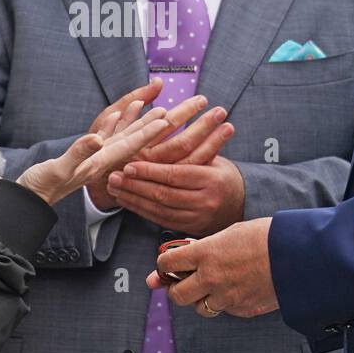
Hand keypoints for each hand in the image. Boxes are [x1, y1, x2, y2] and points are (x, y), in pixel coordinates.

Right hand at [16, 103, 170, 206]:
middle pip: (130, 141)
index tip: (164, 120)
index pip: (129, 146)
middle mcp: (100, 161)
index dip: (147, 133)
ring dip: (133, 123)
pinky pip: (102, 137)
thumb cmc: (43, 186)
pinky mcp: (82, 156)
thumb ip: (79, 153)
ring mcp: (92, 159)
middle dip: (148, 126)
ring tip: (146, 106)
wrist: (30, 199)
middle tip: (167, 111)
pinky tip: (115, 115)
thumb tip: (97, 138)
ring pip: (118, 136)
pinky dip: (110, 125)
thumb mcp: (60, 169)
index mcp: (99, 163)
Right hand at [83, 84, 231, 210]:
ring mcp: (157, 175)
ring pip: (189, 160)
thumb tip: (159, 82)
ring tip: (226, 125)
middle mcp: (147, 162)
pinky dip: (205, 156)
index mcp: (134, 145)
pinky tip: (218, 143)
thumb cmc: (101, 144)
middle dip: (203, 126)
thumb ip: (134, 99)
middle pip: (182, 145)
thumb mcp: (110, 117)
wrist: (95, 182)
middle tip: (220, 110)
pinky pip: (189, 170)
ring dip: (210, 142)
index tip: (202, 100)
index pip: (165, 128)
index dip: (185, 114)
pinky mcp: (164, 182)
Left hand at [106, 155, 244, 236]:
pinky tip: (126, 201)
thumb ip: (190, 148)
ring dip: (133, 199)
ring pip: (159, 209)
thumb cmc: (222, 173)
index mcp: (212, 179)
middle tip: (112, 176)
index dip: (150, 171)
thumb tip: (163, 123)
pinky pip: (160, 220)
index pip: (175, 174)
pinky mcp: (189, 229)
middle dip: (135, 185)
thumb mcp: (213, 157)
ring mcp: (197, 218)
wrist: (241, 203)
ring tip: (114, 188)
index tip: (129, 164)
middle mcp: (205, 201)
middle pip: (164, 193)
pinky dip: (141, 210)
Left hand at [145, 217, 277, 317]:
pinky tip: (236, 289)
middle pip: (176, 295)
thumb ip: (201, 247)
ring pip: (199, 308)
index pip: (166, 265)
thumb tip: (179, 259)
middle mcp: (210, 278)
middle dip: (176, 288)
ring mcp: (226, 297)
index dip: (164, 265)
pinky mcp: (242, 309)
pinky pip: (224, 310)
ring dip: (200, 298)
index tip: (168, 265)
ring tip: (212, 285)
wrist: (298, 255)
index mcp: (204, 253)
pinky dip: (224, 303)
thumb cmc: (265, 237)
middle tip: (182, 281)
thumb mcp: (229, 233)